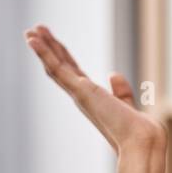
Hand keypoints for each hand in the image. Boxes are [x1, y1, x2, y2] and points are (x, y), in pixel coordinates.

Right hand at [24, 24, 164, 154]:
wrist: (142, 141)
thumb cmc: (138, 130)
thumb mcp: (127, 105)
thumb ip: (121, 92)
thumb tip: (113, 74)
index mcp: (92, 99)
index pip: (74, 72)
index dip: (63, 56)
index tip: (54, 41)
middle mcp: (82, 97)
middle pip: (60, 67)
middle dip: (48, 48)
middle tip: (35, 30)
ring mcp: (79, 94)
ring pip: (54, 67)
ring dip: (42, 48)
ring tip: (29, 31)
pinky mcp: (80, 91)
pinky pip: (57, 69)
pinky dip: (44, 53)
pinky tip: (33, 40)